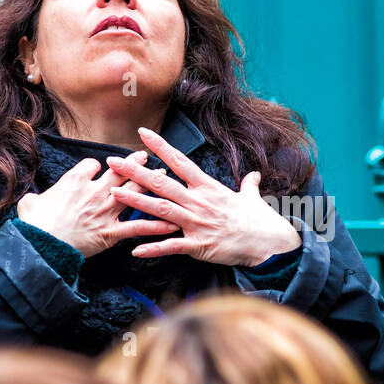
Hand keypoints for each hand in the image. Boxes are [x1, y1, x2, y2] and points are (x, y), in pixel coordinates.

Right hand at [15, 149, 179, 257]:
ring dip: (151, 183)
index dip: (97, 165)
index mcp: (74, 181)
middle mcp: (94, 192)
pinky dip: (155, 226)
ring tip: (164, 176)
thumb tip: (32, 199)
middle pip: (120, 172)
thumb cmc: (34, 225)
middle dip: (134, 163)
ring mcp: (105, 211)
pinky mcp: (111, 232)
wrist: (42, 245)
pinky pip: (137, 227)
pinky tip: (170, 224)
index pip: (92, 164)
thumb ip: (36, 197)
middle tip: (144, 157)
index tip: (101, 167)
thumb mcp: (30, 203)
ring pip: (134, 193)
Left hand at [105, 125, 302, 266]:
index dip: (160, 147)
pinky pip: (172, 246)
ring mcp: (197, 223)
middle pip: (162, 182)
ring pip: (161, 210)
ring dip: (136, 202)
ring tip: (115, 194)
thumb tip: (254, 175)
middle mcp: (199, 202)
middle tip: (113, 161)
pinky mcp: (199, 245)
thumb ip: (249, 185)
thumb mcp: (253, 197)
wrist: (270, 243)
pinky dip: (153, 248)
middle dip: (135, 172)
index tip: (143, 134)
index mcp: (208, 187)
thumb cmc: (260, 220)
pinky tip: (135, 249)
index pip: (180, 161)